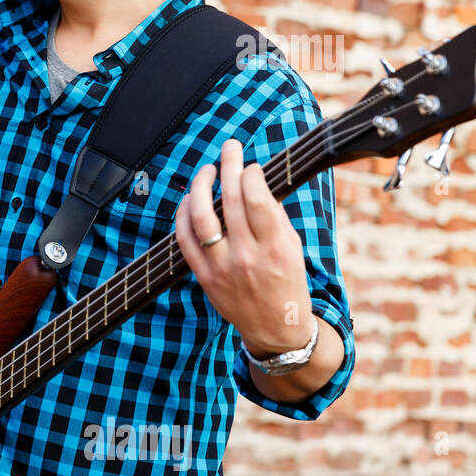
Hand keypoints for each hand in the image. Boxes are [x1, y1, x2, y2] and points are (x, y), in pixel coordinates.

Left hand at [175, 138, 313, 355]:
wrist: (274, 328)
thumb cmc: (287, 282)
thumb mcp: (292, 249)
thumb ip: (273, 218)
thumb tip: (254, 182)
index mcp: (276, 248)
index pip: (258, 199)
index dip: (251, 175)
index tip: (251, 165)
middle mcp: (247, 256)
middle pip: (230, 201)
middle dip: (229, 168)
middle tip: (229, 147)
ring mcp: (222, 267)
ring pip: (202, 217)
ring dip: (201, 187)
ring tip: (207, 170)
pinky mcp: (203, 277)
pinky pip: (184, 240)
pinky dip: (183, 215)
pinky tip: (189, 199)